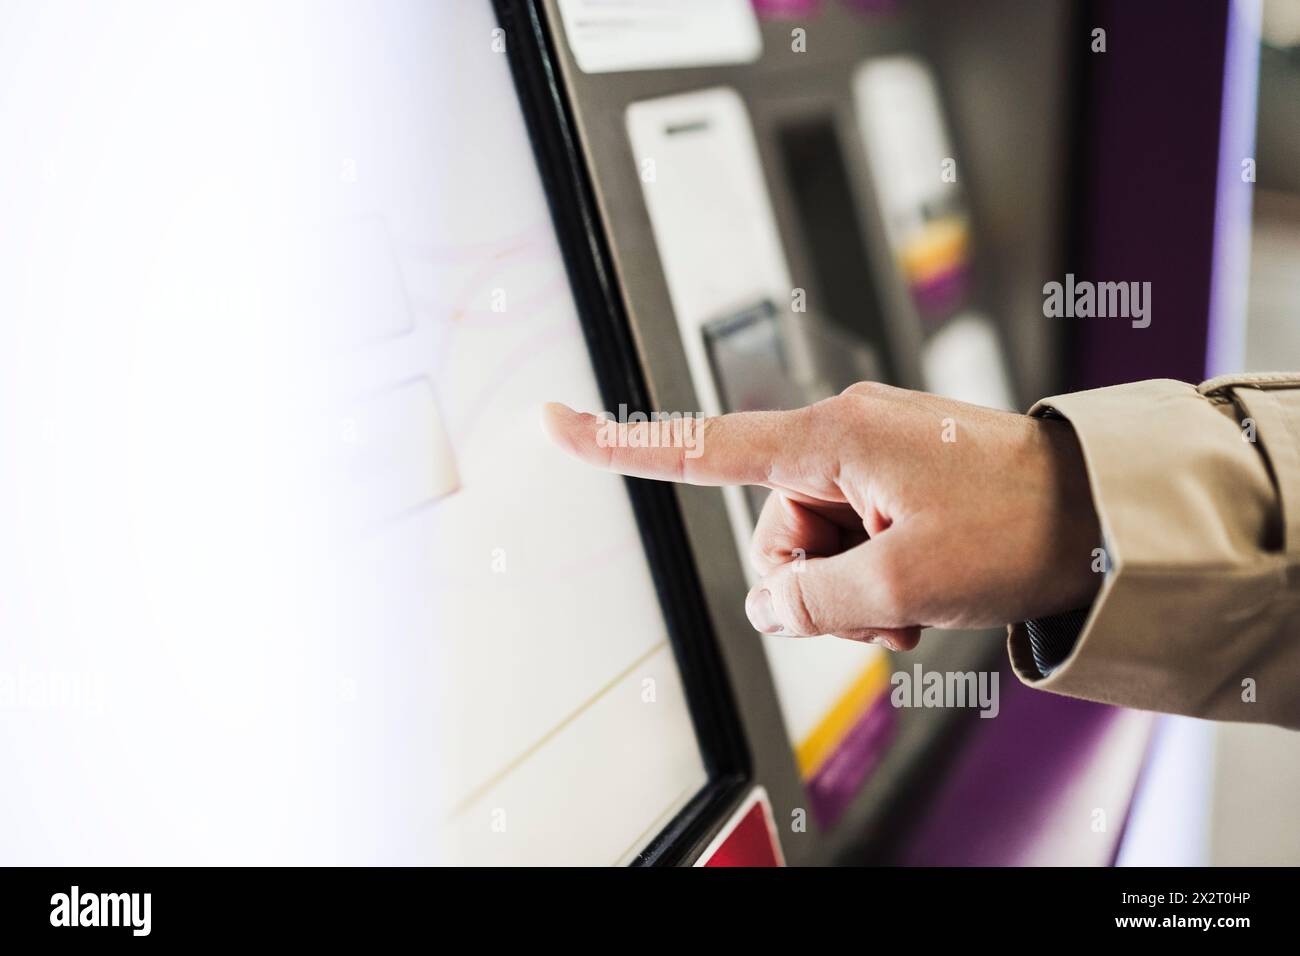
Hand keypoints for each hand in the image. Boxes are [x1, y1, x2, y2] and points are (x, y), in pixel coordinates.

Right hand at [542, 382, 1101, 651]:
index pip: (702, 445)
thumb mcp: (901, 586)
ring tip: (914, 607)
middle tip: (882, 612)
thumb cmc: (1016, 526)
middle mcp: (841, 436)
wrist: (1102, 514)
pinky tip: (919, 594)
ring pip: (813, 547)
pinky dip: (873, 578)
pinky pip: (851, 539)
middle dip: (814, 585)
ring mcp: (871, 457)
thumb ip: (810, 602)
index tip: (555, 422)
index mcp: (831, 438)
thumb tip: (767, 606)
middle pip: (771, 531)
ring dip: (851, 592)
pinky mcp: (895, 479)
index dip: (622, 444)